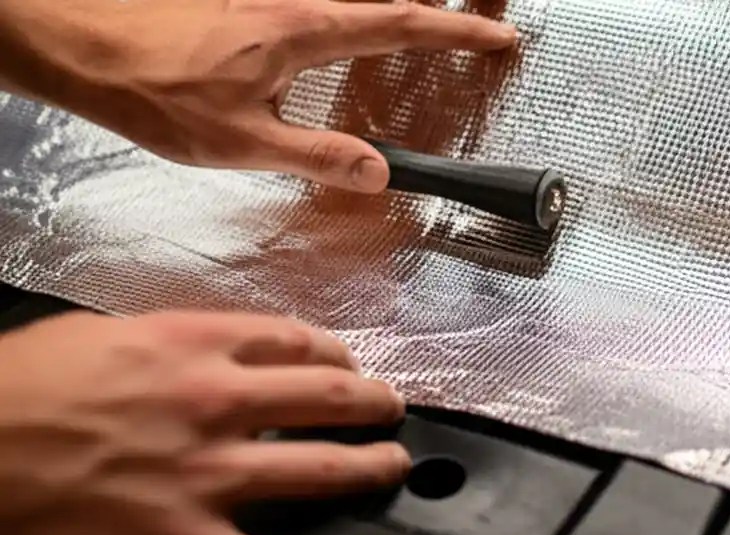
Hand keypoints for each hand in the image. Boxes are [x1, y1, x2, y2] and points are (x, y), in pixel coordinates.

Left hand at [0, 0, 516, 191]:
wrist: (81, 45)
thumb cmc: (154, 92)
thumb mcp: (241, 142)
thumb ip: (318, 156)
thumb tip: (379, 173)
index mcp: (304, 31)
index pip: (401, 25)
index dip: (456, 33)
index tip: (500, 39)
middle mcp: (293, 4)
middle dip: (440, 9)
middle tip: (481, 22)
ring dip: (399, 9)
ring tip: (430, 25)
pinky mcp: (246, 7)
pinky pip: (321, 5)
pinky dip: (356, 14)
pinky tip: (350, 33)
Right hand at [0, 310, 409, 534]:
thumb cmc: (16, 388)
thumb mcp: (100, 335)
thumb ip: (169, 342)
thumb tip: (202, 352)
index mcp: (195, 345)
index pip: (297, 341)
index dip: (336, 354)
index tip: (349, 364)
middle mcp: (219, 402)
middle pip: (328, 397)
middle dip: (373, 404)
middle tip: (391, 410)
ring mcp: (210, 474)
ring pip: (320, 470)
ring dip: (370, 470)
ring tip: (392, 469)